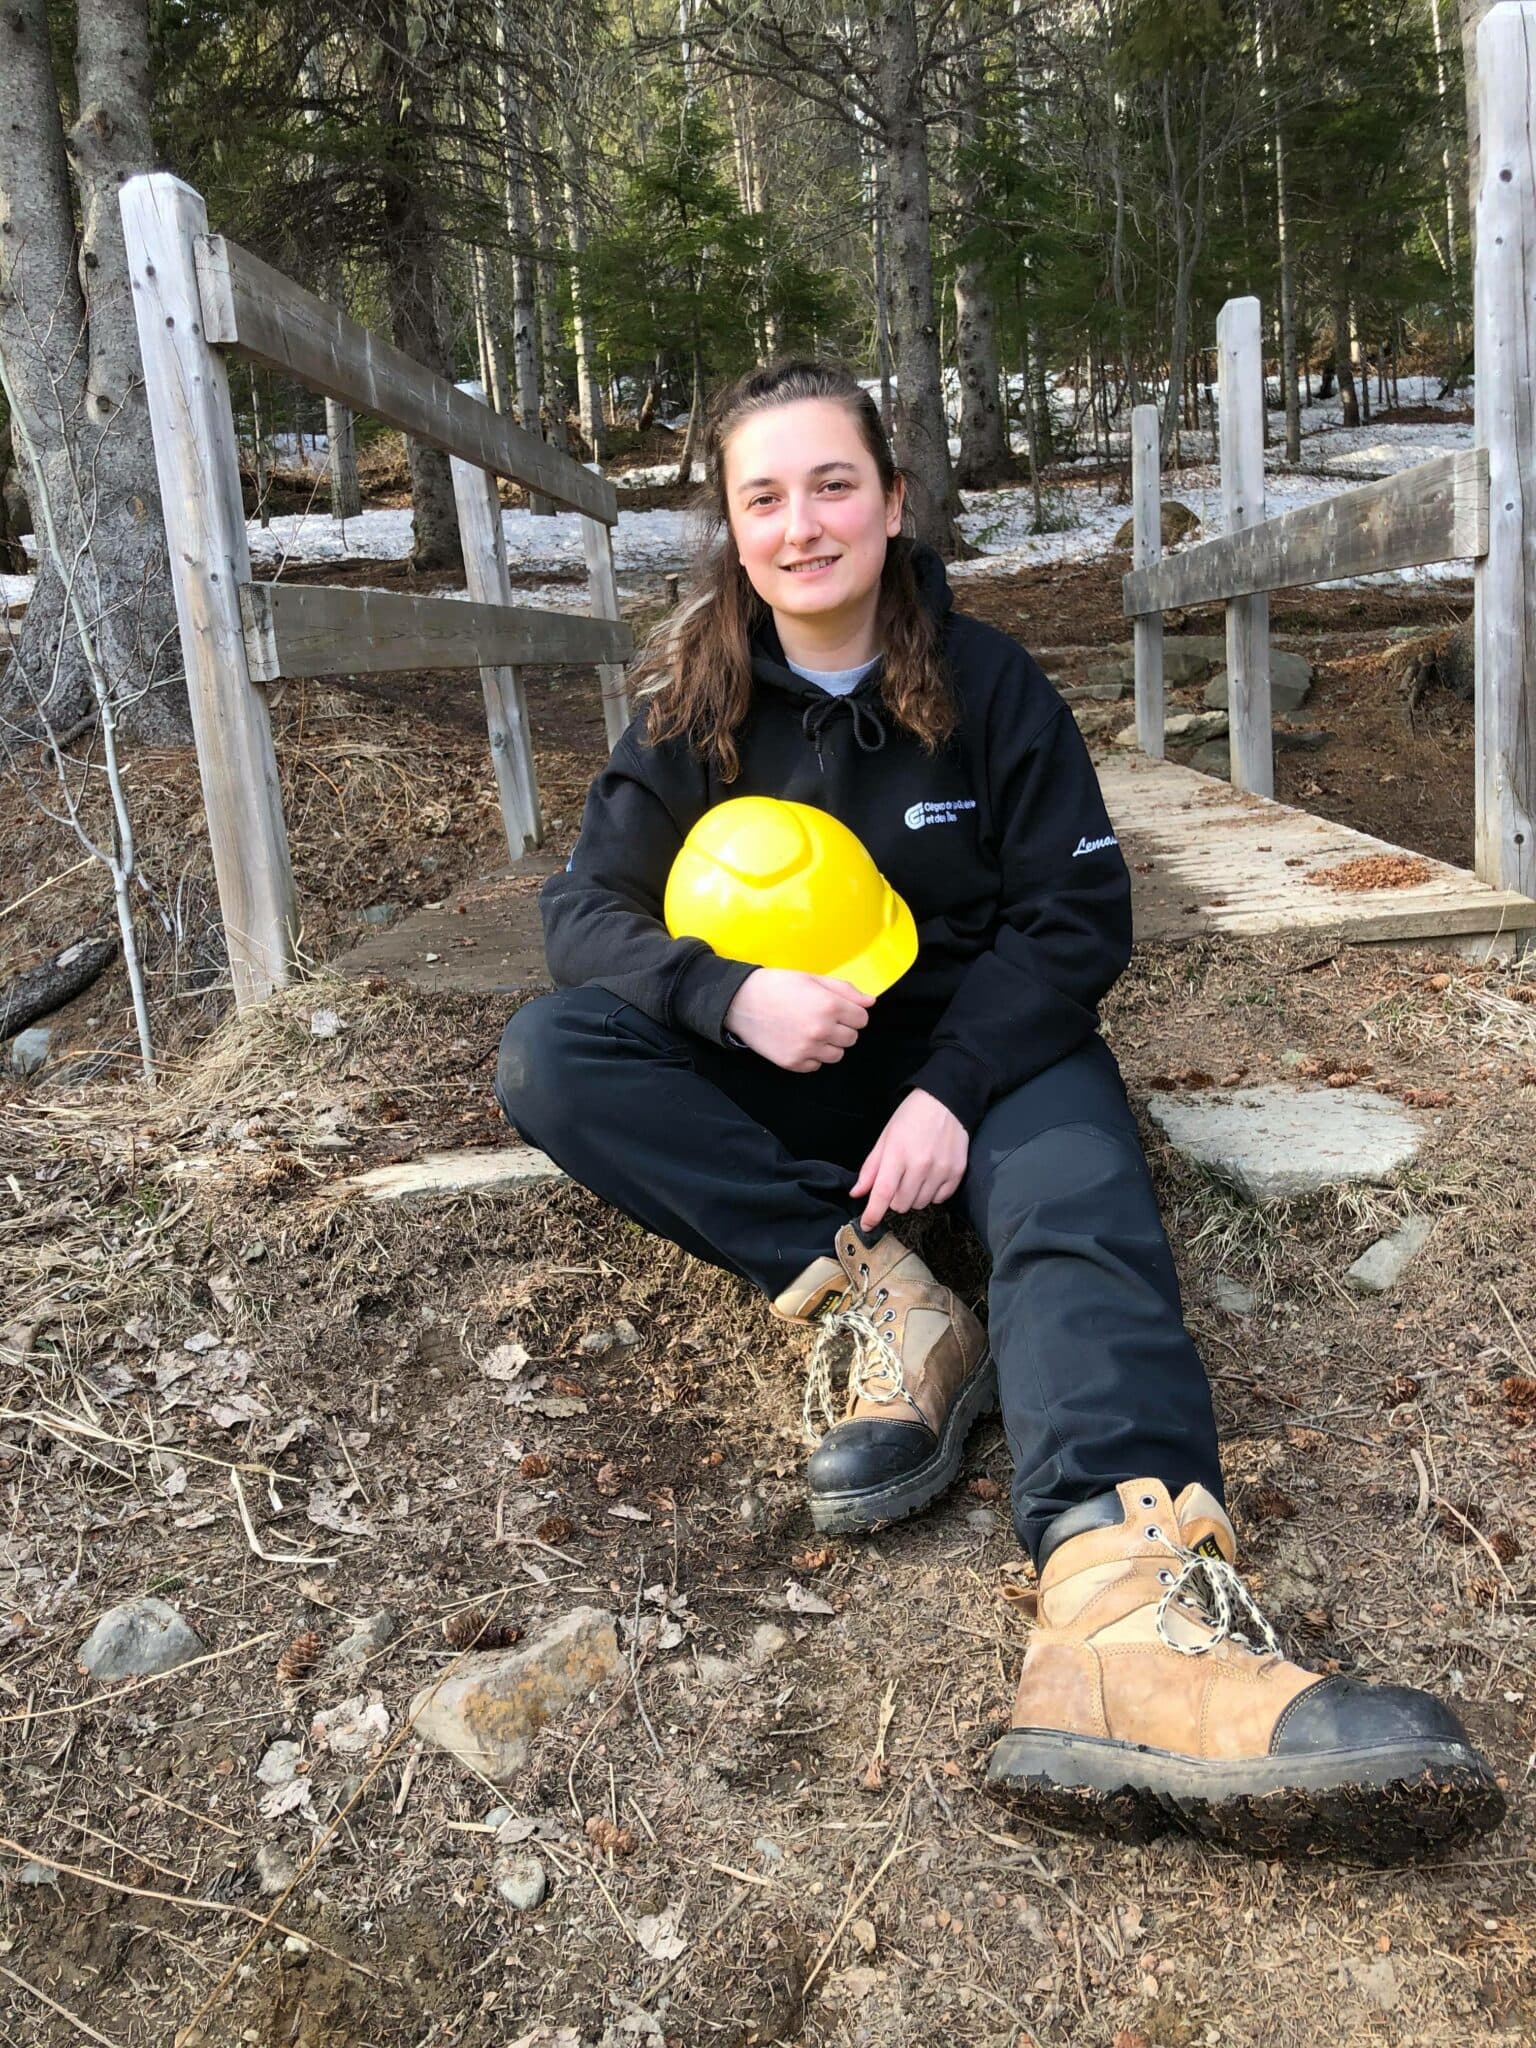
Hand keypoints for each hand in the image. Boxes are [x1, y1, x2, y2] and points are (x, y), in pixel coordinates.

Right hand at [724, 968, 871, 1072]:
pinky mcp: (793, 1062)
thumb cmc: (777, 986)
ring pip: (837, 1055)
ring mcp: (807, 1049)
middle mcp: (822, 1030)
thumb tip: (871, 1001)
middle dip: (842, 1028)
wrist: (740, 1002)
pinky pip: (816, 1066)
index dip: (852, 1013)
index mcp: (830, 1006)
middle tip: (821, 1018)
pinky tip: (798, 1040)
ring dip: (829, 1044)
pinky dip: (811, 1056)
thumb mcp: (813, 979)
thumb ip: (845, 990)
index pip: (862, 1019)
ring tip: (810, 1030)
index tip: (839, 1009)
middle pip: (852, 1038)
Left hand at [850, 1089, 967, 1230]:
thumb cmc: (911, 1117)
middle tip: (897, 1180)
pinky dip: (931, 1194)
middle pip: (901, 1204)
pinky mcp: (957, 1173)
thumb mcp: (885, 1138)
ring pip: (920, 1204)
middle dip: (894, 1199)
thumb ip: (871, 1168)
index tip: (866, 1225)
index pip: (883, 1193)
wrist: (947, 1101)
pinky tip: (930, 1177)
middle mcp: (920, 1165)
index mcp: (897, 1154)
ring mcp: (941, 1170)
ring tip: (914, 1176)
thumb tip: (857, 1193)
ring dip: (913, 1197)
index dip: (873, 1214)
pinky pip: (939, 1199)